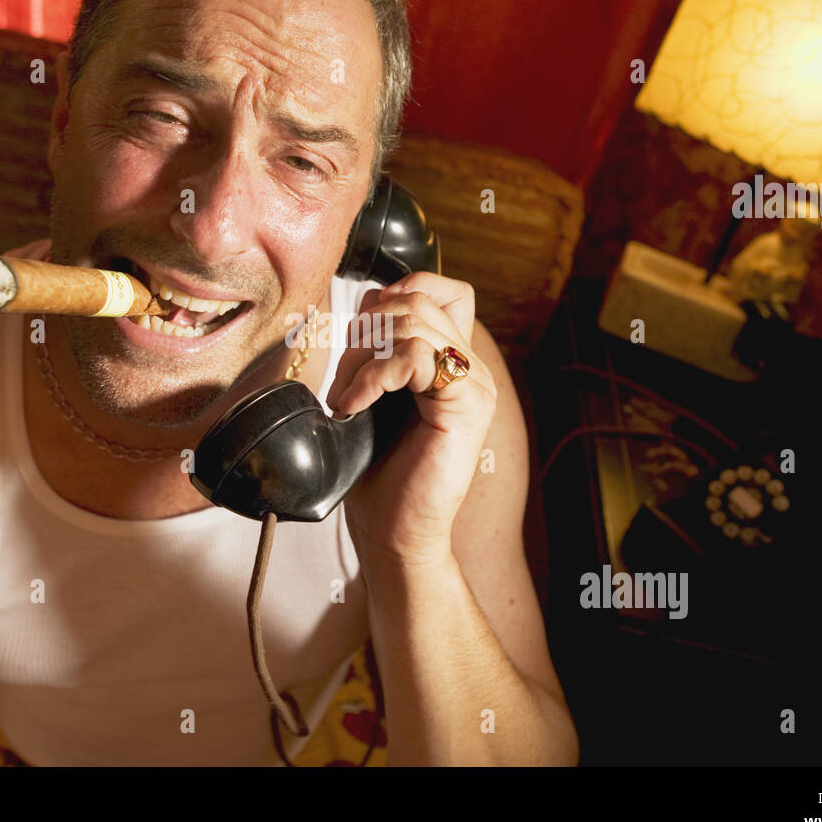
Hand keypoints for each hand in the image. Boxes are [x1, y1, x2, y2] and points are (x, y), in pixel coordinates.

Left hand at [327, 272, 496, 568]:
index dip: (394, 294)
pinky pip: (418, 358)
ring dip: (364, 356)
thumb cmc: (379, 472)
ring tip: (347, 399)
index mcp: (453, 361)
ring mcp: (476, 386)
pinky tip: (353, 407)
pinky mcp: (468, 407)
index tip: (360, 338)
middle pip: (418, 299)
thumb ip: (378, 351)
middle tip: (345, 381)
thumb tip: (361, 303)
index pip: (438, 288)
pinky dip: (373, 377)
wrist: (395, 533)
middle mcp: (472, 368)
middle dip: (365, 329)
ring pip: (415, 322)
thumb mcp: (372, 396)